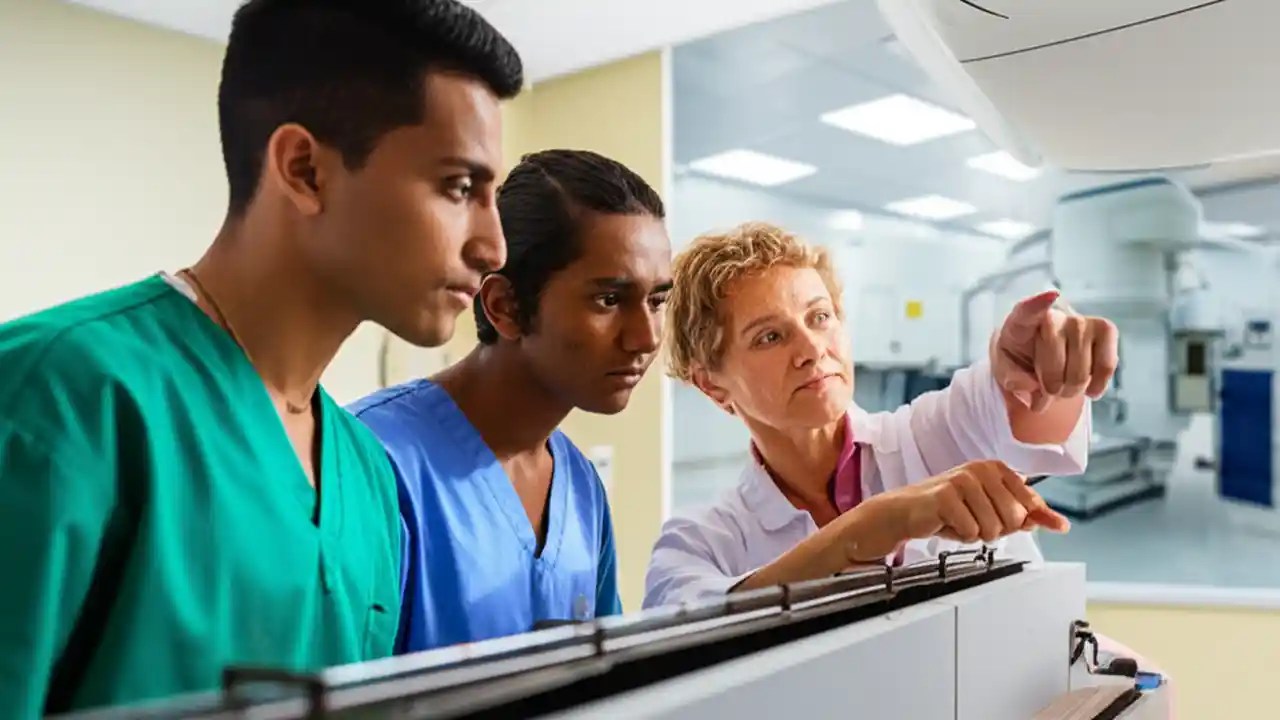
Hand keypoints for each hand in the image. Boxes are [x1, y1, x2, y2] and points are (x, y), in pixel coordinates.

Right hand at [840, 460, 1069, 561]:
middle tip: (973, 520)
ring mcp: (963, 480)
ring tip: (959, 521)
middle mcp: (981, 469)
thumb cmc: (948, 509)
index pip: (1029, 504)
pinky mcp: (946, 495)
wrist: (907, 512)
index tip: (1008, 523)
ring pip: (994, 527)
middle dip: (995, 529)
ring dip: (976, 534)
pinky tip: (946, 523)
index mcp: (996, 468)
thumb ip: (1026, 515)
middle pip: (1014, 518)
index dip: (1020, 521)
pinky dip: (960, 536)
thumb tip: (1059, 523)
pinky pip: (972, 532)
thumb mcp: (992, 510)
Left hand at [991, 290, 1118, 412]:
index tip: (1051, 296)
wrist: (1042, 361)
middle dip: (1051, 388)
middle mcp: (1052, 317)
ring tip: (1062, 385)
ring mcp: (1080, 321)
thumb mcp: (1004, 369)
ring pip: (1080, 373)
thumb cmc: (1021, 360)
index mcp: (1020, 323)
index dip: (1038, 305)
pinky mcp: (1105, 329)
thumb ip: (1009, 377)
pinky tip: (1088, 388)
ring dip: (1070, 390)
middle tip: (1046, 387)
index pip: (1028, 311)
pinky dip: (1097, 385)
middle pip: (1055, 367)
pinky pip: (1106, 365)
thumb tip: (1029, 383)